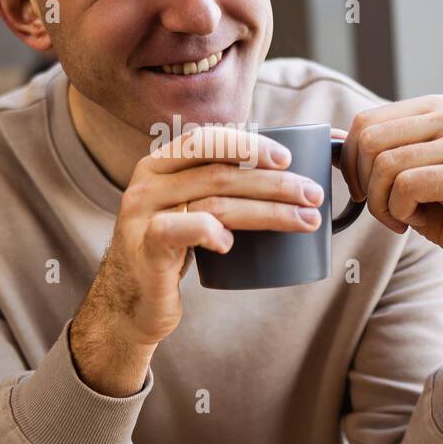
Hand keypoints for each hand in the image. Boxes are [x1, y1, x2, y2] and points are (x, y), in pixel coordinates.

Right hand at [85, 125, 325, 349]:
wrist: (130, 303)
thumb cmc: (171, 252)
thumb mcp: (185, 209)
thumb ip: (213, 187)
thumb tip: (281, 173)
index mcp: (159, 165)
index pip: (205, 140)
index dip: (248, 145)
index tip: (288, 159)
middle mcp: (147, 184)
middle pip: (220, 174)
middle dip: (274, 183)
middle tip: (312, 195)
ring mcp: (142, 216)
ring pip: (214, 203)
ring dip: (267, 211)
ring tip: (304, 220)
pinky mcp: (145, 249)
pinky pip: (179, 230)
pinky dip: (209, 232)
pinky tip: (230, 244)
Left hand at [338, 95, 442, 306]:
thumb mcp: (402, 174)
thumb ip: (373, 152)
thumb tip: (329, 140)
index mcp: (436, 108)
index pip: (365, 121)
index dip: (350, 161)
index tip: (363, 190)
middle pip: (371, 140)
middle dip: (364, 184)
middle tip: (382, 209)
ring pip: (386, 165)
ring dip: (382, 203)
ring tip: (402, 217)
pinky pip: (407, 186)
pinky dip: (400, 212)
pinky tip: (418, 221)